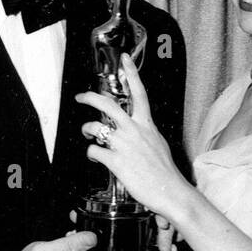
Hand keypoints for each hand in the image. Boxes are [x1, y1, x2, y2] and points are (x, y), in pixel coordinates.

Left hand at [77, 53, 189, 220]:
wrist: (169, 191)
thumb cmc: (165, 172)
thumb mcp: (159, 144)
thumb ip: (145, 135)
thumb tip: (137, 135)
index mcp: (147, 125)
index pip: (140, 92)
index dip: (131, 73)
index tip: (125, 59)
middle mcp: (134, 130)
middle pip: (108, 105)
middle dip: (90, 97)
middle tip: (81, 97)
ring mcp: (124, 144)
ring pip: (95, 127)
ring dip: (87, 129)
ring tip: (87, 133)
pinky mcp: (115, 160)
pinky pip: (93, 150)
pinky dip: (91, 153)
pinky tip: (95, 157)